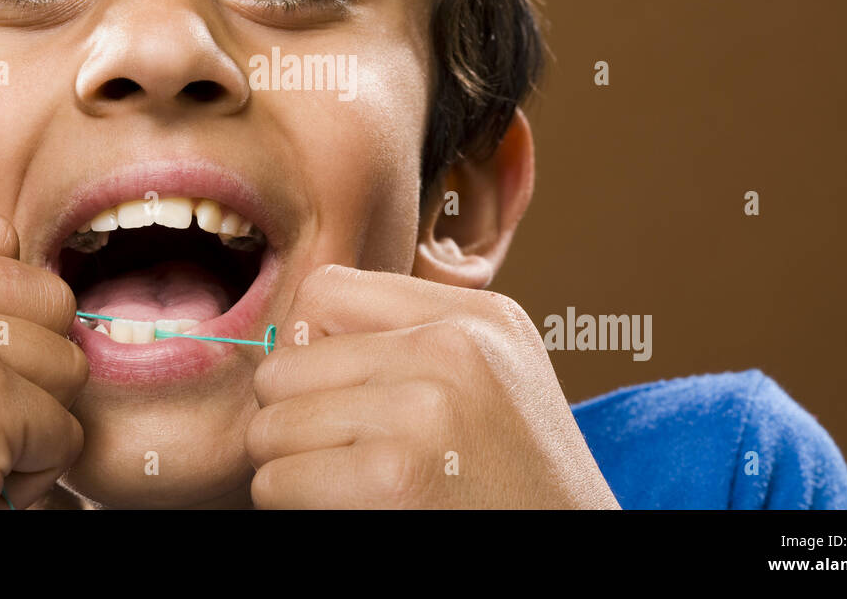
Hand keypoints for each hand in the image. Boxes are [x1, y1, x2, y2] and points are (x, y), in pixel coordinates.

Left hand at [246, 264, 619, 507]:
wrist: (577, 555)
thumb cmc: (516, 480)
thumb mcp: (492, 374)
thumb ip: (407, 337)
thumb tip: (288, 334)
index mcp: (475, 315)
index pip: (323, 291)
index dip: (305, 348)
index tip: (333, 394)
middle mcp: (452, 348)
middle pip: (284, 366)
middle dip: (291, 418)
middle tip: (339, 454)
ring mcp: (424, 411)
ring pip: (269, 429)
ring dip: (290, 468)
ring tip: (348, 484)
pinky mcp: (396, 477)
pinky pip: (277, 484)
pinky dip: (294, 506)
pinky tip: (349, 510)